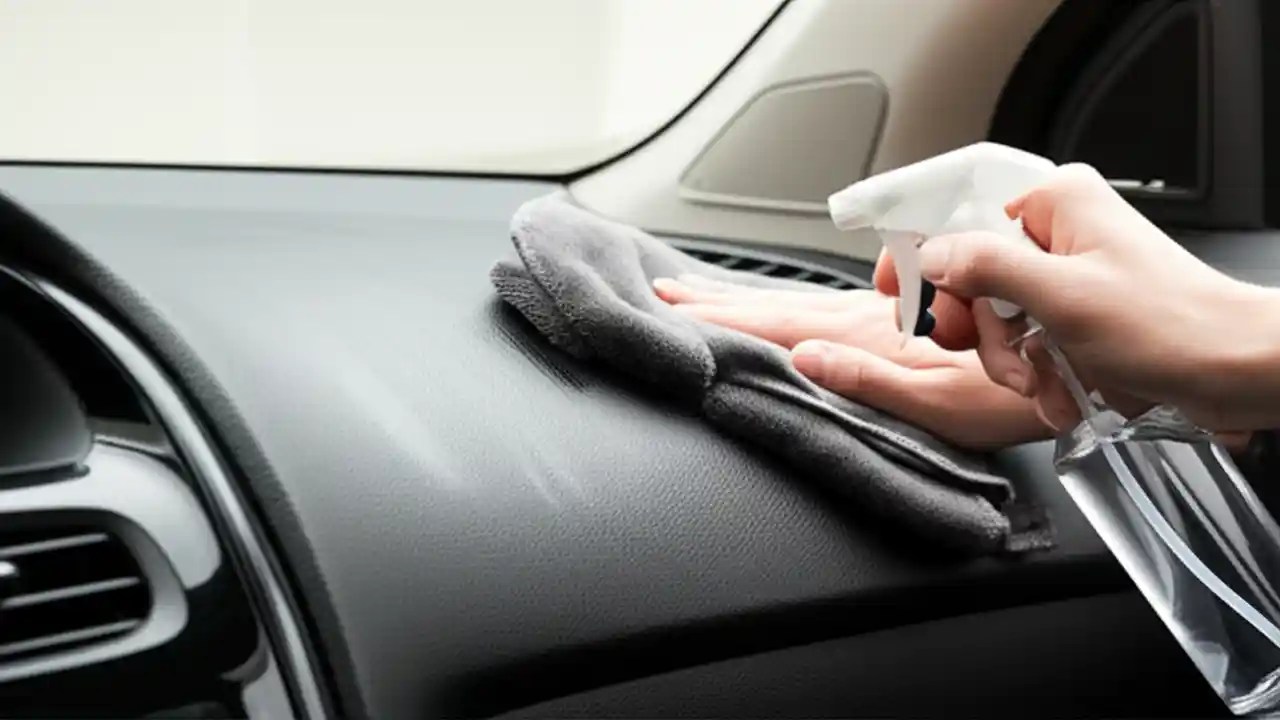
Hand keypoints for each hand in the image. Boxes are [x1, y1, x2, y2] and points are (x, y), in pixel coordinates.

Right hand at [653, 275, 1050, 449]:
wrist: (1157, 348)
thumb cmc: (1068, 371)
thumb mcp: (964, 389)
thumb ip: (877, 372)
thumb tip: (807, 355)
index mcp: (892, 325)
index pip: (786, 318)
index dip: (725, 313)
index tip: (670, 301)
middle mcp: (898, 308)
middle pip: (791, 305)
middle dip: (726, 302)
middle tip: (669, 293)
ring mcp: (915, 309)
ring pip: (820, 307)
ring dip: (760, 309)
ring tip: (707, 304)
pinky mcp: (937, 316)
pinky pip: (857, 313)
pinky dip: (808, 316)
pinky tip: (795, 322)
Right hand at [874, 163, 1279, 432]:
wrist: (1234, 371)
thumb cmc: (1172, 324)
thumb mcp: (1062, 295)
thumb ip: (986, 267)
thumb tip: (931, 258)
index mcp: (1055, 203)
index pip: (958, 212)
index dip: (920, 253)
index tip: (897, 289)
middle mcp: (1059, 232)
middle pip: (970, 276)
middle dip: (980, 329)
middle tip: (993, 352)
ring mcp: (1067, 275)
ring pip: (993, 318)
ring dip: (1010, 360)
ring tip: (1043, 381)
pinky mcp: (1076, 314)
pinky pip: (1025, 341)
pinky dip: (1035, 372)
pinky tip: (1059, 391)